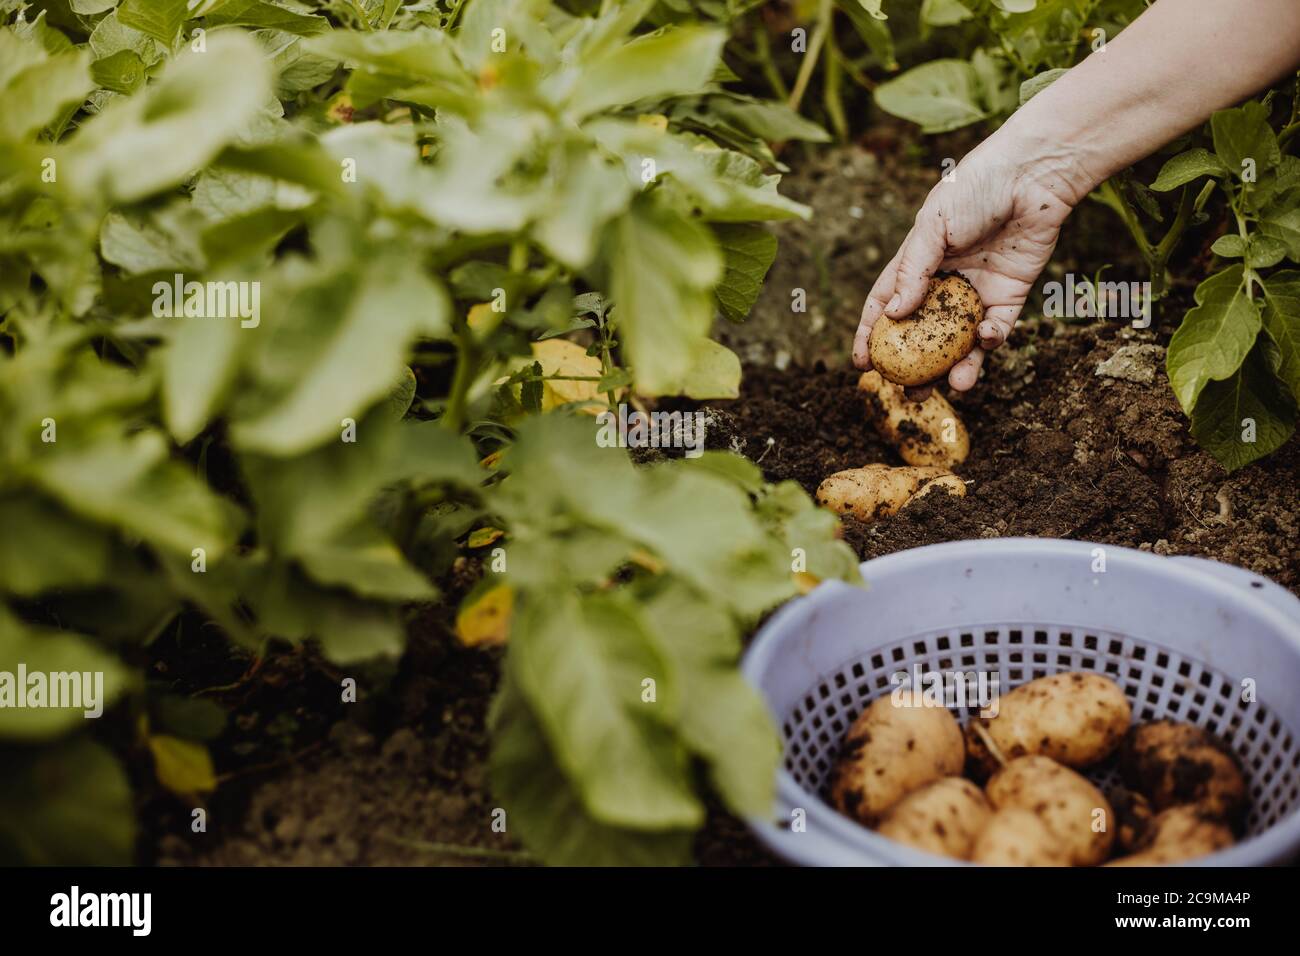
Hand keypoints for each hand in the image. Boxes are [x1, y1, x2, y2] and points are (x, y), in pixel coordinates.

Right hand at [852, 141, 1080, 395]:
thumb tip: (892, 314)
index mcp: (917, 262)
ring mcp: (977, 292)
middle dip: (914, 365)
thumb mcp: (933, 225)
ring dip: (955, 367)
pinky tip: (985, 340)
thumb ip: (913, 270)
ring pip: (960, 340)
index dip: (871, 334)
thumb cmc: (975, 188)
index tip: (861, 363)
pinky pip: (998, 329)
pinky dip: (990, 341)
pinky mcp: (1010, 296)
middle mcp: (944, 282)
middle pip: (922, 332)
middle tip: (905, 390)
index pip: (886, 304)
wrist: (1033, 174)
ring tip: (952, 386)